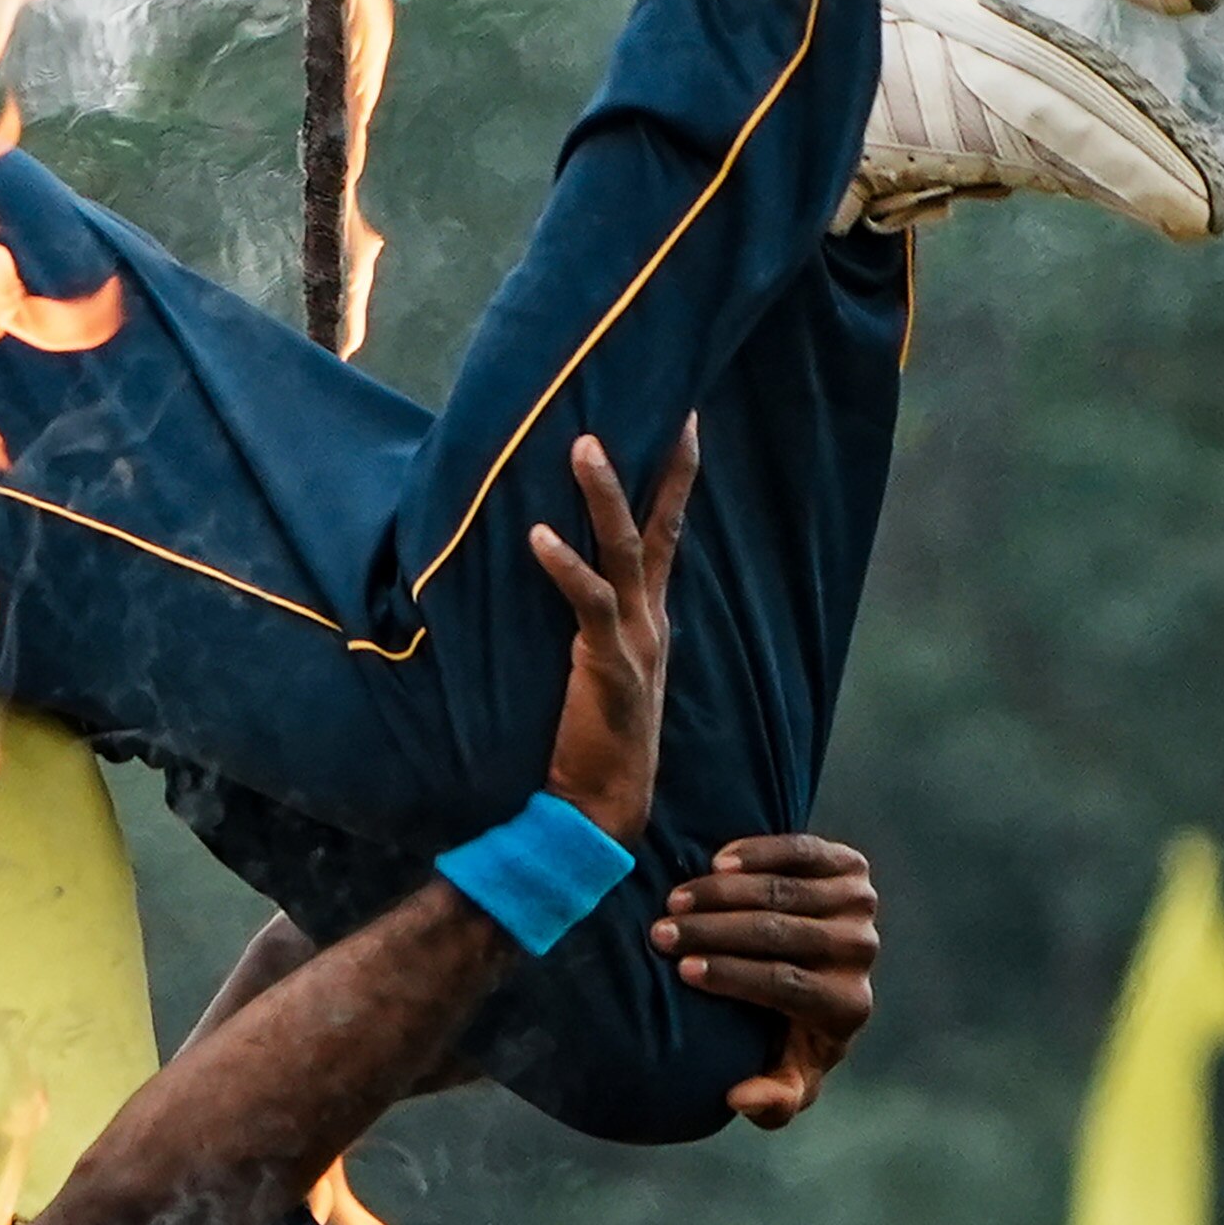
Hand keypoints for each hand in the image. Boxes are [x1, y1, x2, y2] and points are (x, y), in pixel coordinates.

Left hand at [530, 421, 697, 847]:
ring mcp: (634, 642)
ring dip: (604, 496)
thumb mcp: (594, 671)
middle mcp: (651, 624)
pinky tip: (539, 536)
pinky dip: (565, 566)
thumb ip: (588, 626)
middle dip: (660, 470)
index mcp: (650, 622)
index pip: (668, 538)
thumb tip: (563, 584)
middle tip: (661, 413)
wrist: (600, 811)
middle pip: (660, 530)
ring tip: (584, 446)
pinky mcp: (607, 665)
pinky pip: (589, 603)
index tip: (684, 425)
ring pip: (626, 552)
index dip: (676, 481)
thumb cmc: (588, 744)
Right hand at [652, 831, 878, 1127]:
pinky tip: (718, 862)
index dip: (733, 975)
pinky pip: (800, 852)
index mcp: (847, 1007)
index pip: (786, 984)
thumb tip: (740, 1096)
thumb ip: (772, 1102)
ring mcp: (860, 906)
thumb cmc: (787, 1030)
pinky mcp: (852, 868)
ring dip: (722, 893)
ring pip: (784, 891)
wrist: (819, 968)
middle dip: (713, 931)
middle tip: (661, 931)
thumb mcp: (785, 1074)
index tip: (683, 970)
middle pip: (780, 933)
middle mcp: (861, 953)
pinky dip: (758, 853)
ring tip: (675, 899)